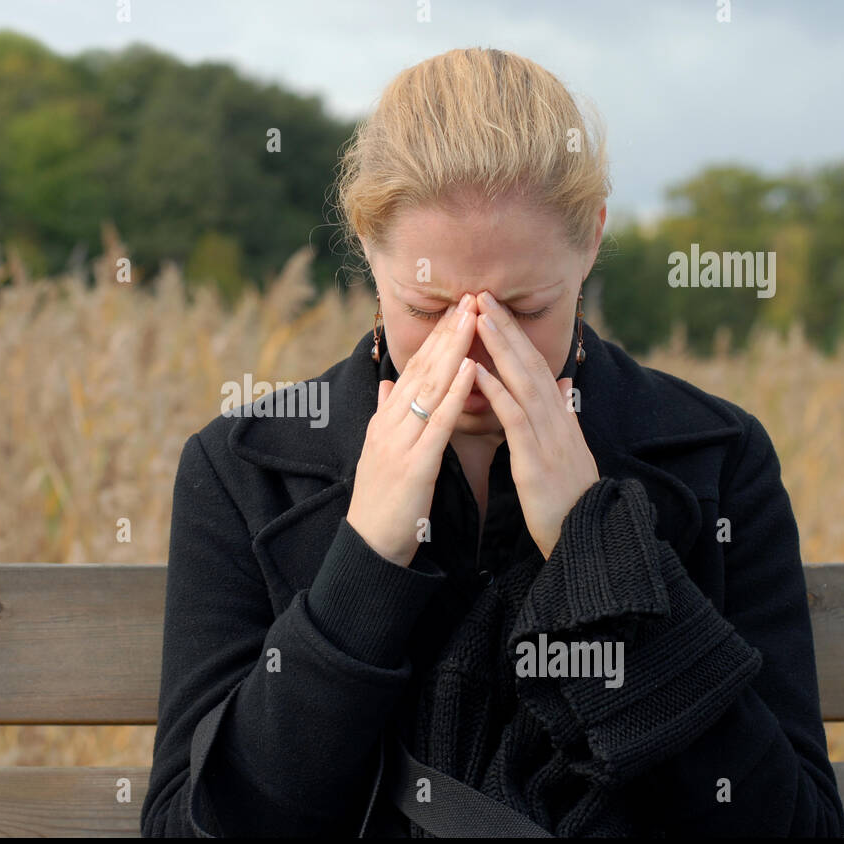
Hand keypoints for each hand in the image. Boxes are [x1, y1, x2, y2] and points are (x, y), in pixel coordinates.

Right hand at [347, 293, 479, 566]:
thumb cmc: (382, 503)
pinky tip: (470, 370)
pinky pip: (438, 423)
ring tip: (473, 319)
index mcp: (385, 420)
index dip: (437, 338)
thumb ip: (384, 414)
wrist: (370, 545)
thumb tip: (387, 383)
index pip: (414, 369)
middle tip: (470, 298)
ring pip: (429, 387)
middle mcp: (389, 423)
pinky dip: (454, 394)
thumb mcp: (380, 452)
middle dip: (448, 332)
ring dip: (453, 350)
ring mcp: (399, 442)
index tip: (458, 309)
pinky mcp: (414, 465)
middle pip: (422, 369)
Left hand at [471, 290, 599, 559]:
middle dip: (506, 327)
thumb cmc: (570, 499)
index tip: (495, 309)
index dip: (515, 336)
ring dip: (500, 347)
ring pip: (523, 381)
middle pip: (530, 363)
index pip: (535, 366)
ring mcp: (549, 436)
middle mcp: (557, 419)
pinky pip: (515, 418)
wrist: (587, 538)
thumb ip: (564, 415)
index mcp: (560, 417)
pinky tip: (477, 372)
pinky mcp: (536, 458)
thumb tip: (564, 384)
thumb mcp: (568, 451)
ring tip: (478, 316)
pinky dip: (497, 392)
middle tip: (481, 294)